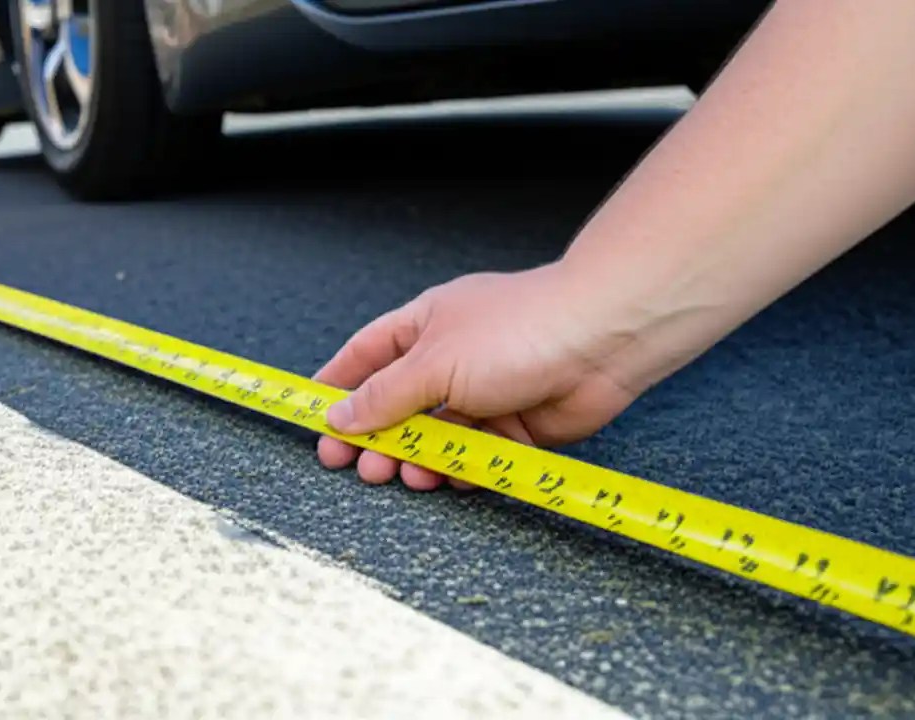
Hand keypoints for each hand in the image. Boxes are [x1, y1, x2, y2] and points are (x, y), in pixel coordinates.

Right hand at [313, 262, 645, 490]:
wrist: (602, 340)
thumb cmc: (517, 331)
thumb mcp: (434, 362)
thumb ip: (385, 396)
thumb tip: (340, 416)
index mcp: (424, 326)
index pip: (366, 357)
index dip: (337, 388)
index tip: (312, 422)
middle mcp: (451, 360)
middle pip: (398, 406)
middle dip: (376, 439)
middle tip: (356, 468)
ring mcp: (484, 394)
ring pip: (436, 438)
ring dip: (417, 460)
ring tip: (406, 476)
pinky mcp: (515, 428)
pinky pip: (475, 458)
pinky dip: (460, 471)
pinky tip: (449, 479)